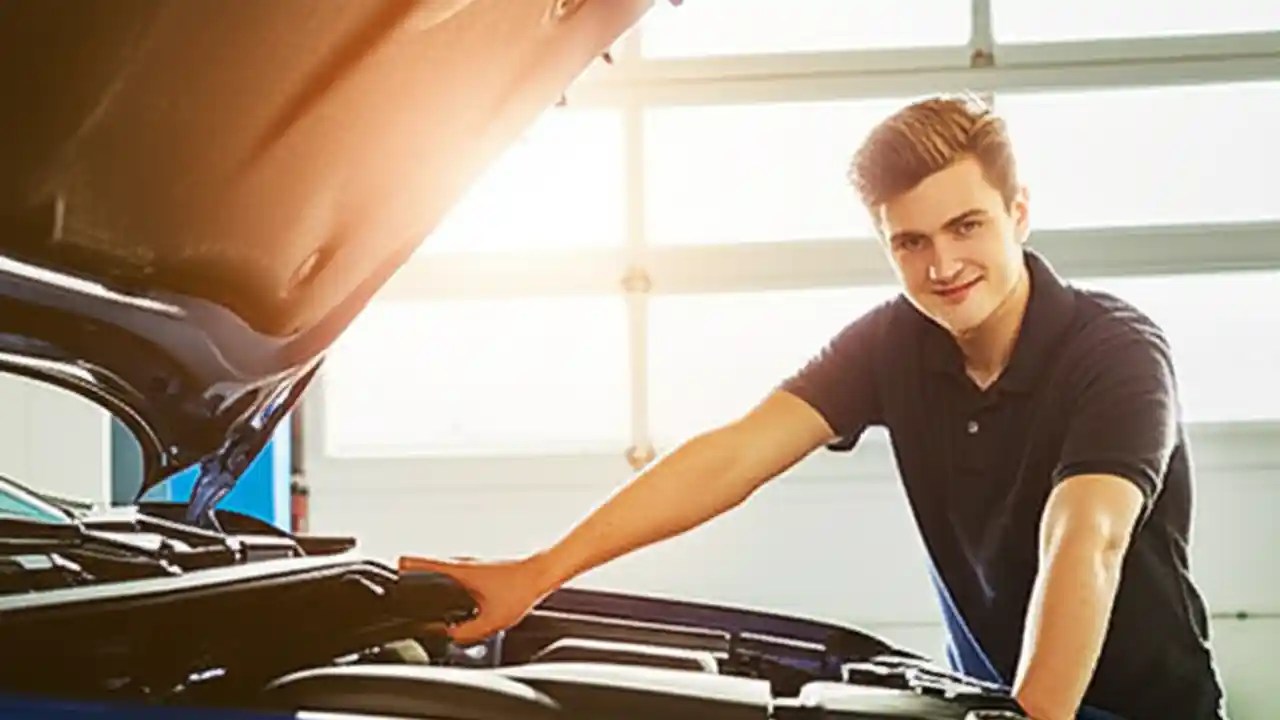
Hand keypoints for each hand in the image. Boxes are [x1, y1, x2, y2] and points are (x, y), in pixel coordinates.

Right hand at [397, 553, 555, 645]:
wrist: (541, 574)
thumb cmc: (521, 587)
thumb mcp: (493, 620)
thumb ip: (467, 632)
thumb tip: (448, 638)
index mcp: (458, 570)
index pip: (418, 563)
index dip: (401, 569)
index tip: (389, 575)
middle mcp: (460, 563)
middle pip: (424, 567)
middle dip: (412, 580)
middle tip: (401, 592)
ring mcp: (469, 565)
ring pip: (440, 572)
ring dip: (430, 583)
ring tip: (422, 598)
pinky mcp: (478, 570)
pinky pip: (453, 577)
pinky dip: (445, 586)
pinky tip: (450, 601)